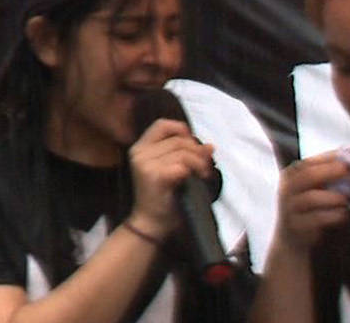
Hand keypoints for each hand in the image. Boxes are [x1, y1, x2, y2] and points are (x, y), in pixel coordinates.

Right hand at [126, 117, 215, 237]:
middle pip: (178, 140)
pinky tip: (197, 180)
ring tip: (204, 175)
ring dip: (199, 163)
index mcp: (140, 148)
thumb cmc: (162, 198)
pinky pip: (182, 165)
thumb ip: (186, 155)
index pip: (162, 125)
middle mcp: (139, 152)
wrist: (151, 224)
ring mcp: (145, 164)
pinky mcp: (154, 176)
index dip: (181, 130)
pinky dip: (194, 171)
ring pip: (182, 152)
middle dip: (197, 151)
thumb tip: (210, 146)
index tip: (193, 145)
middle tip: (205, 167)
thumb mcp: (172, 171)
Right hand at [273, 152, 349, 249]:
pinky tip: (346, 215)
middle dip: (332, 172)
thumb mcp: (314, 188)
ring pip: (312, 198)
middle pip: (308, 175)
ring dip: (335, 197)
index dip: (330, 159)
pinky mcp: (297, 226)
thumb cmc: (310, 208)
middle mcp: (287, 189)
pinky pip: (317, 218)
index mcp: (292, 175)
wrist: (292, 238)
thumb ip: (328, 175)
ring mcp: (290, 208)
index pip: (310, 161)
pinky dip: (334, 215)